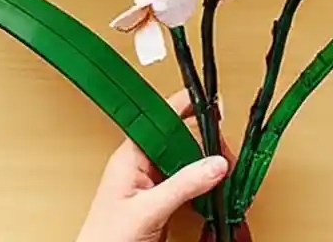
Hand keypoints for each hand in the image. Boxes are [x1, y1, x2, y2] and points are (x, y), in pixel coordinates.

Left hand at [76, 91, 228, 241]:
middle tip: (226, 153)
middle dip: (204, 141)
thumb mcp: (148, 210)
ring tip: (225, 170)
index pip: (160, 120)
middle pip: (178, 138)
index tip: (211, 103)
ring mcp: (150, 182)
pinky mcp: (159, 200)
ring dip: (204, 163)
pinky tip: (212, 188)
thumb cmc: (106, 239)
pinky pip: (185, 181)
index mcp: (131, 156)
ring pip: (184, 159)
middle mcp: (140, 164)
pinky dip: (201, 183)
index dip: (185, 108)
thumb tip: (216, 163)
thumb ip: (183, 185)